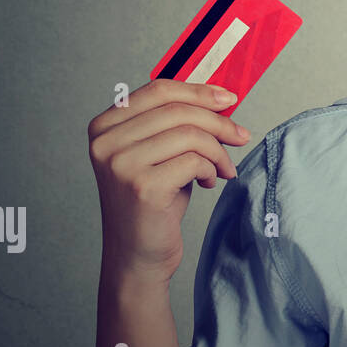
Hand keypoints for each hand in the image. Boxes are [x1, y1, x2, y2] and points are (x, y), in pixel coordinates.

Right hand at [88, 79, 251, 284]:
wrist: (137, 255)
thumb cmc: (155, 201)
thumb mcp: (160, 152)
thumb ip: (176, 122)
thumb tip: (220, 96)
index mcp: (105, 126)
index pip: (159, 90)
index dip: (199, 91)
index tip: (229, 99)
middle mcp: (106, 142)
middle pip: (178, 111)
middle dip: (219, 122)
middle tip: (241, 137)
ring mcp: (121, 164)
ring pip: (190, 135)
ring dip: (218, 151)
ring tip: (222, 168)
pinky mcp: (142, 187)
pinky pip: (194, 161)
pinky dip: (211, 169)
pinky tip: (208, 183)